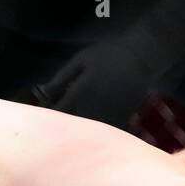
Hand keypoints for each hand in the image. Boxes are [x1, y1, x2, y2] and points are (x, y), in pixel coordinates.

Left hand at [32, 37, 156, 125]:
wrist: (142, 57)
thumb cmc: (109, 54)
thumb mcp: (81, 59)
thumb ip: (62, 77)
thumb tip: (44, 91)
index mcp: (80, 93)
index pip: (58, 111)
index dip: (49, 114)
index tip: (43, 113)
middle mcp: (92, 109)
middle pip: (71, 125)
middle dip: (62, 124)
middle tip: (56, 121)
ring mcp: (108, 116)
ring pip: (88, 131)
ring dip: (79, 130)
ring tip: (73, 126)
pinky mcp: (121, 119)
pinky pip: (104, 131)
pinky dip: (96, 131)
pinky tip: (93, 127)